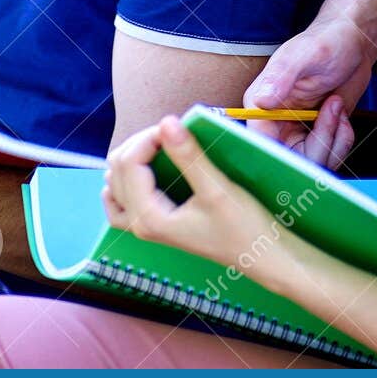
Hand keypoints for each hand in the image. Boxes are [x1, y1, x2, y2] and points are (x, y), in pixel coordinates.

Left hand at [103, 115, 277, 274]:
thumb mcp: (217, 189)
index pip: (130, 163)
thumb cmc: (244, 227)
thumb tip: (166, 121)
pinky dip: (126, 180)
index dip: (149, 137)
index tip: (177, 124)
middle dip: (141, 143)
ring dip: (134, 157)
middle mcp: (139, 224)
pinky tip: (143, 171)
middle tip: (173, 133)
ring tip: (162, 145)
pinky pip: (122, 200)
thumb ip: (189, 156)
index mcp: (149, 218)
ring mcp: (144, 226)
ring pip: (116, 182)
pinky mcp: (154, 225)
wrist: (260, 257)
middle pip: (117, 169)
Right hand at [244, 20, 373, 166]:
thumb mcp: (305, 55)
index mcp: (260, 105)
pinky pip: (328, 155)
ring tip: (338, 106)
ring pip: (311, 162)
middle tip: (334, 113)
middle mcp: (275, 122)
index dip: (280, 155)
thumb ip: (281, 77)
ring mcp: (297, 131)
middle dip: (317, 145)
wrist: (354, 43)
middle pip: (289, 161)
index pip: (259, 144)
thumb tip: (260, 101)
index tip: (304, 151)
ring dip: (333, 139)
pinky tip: (342, 114)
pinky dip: (341, 139)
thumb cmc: (327, 41)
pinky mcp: (317, 135)